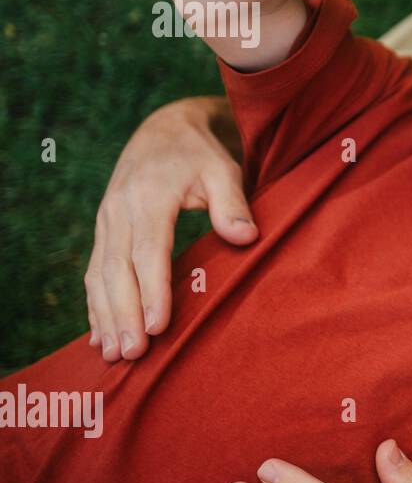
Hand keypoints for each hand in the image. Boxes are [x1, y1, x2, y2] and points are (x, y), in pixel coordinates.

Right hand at [86, 96, 255, 361]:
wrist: (165, 129)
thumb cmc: (201, 154)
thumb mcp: (223, 168)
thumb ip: (233, 203)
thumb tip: (246, 237)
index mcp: (149, 195)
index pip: (149, 250)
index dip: (153, 290)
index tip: (159, 325)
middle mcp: (119, 210)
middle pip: (117, 270)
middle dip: (124, 314)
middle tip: (133, 353)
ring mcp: (107, 221)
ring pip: (100, 275)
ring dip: (105, 316)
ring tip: (114, 354)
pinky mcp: (104, 230)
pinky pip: (94, 272)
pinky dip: (95, 305)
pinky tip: (100, 335)